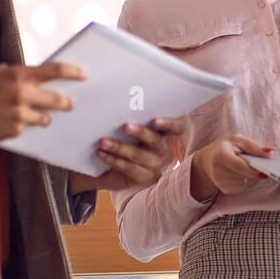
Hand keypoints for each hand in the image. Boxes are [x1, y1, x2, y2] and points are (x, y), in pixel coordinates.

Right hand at [0, 62, 85, 143]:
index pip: (54, 71)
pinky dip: (20, 127)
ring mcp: (19, 114)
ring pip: (44, 119)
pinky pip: (25, 129)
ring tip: (37, 117)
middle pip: (57, 99)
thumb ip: (14, 73)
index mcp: (18, 75)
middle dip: (66, 103)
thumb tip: (33, 75)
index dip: (73, 72)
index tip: (84, 75)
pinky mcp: (13, 130)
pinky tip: (6, 124)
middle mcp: (22, 93)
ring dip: (44, 118)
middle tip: (70, 104)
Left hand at [70, 116, 186, 192]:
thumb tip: (120, 100)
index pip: (177, 128)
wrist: (107, 168)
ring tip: (103, 141)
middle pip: (156, 141)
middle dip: (140, 133)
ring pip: (139, 155)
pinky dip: (113, 160)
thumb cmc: (120, 139)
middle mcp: (164, 150)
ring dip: (119, 147)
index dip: (170, 124)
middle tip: (125, 126)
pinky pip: (129, 168)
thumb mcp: (128, 128)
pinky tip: (102, 153)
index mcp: (164, 134)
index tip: (156, 120)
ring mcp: (155, 166)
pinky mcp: (144, 178)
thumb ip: (132, 117)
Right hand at [189, 134, 274, 201]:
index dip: (253, 171)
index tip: (265, 173)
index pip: (239, 166)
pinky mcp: (226, 190)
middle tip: (262, 165)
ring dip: (252, 176)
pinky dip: (247, 180)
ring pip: (247, 182)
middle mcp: (219, 172)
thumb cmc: (223, 147)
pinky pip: (244, 187)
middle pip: (245, 176)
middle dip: (256, 171)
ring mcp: (222, 183)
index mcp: (221, 156)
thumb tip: (270, 153)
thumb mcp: (236, 139)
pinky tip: (242, 173)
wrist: (206, 161)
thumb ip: (253, 146)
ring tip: (247, 166)